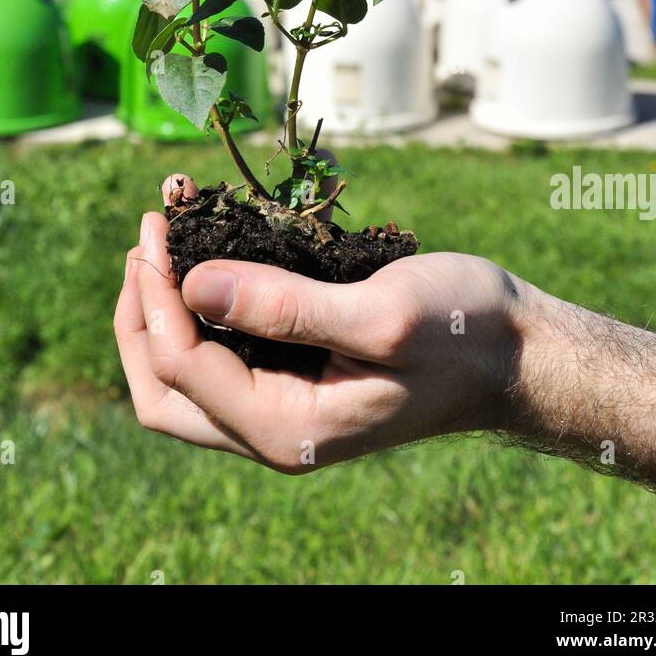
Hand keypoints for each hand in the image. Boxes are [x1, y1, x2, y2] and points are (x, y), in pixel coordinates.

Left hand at [113, 181, 525, 472]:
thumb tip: (194, 282)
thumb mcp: (381, 313)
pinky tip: (211, 245)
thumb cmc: (462, 331)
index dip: (156, 294)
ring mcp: (281, 408)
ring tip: (165, 230)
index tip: (157, 225)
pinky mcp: (294, 379)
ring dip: (164, 305)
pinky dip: (203, 302)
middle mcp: (272, 430)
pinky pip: (224, 352)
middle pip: (161, 389)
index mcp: (285, 428)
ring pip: (184, 374)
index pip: (181, 365)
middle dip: (140, 312)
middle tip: (147, 235)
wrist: (516, 353)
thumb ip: (286, 306)